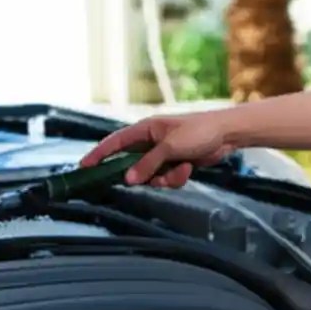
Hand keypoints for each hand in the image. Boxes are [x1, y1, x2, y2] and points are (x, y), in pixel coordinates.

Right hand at [79, 113, 235, 187]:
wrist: (226, 135)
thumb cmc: (198, 132)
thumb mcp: (170, 147)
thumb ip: (148, 164)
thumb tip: (128, 179)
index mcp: (146, 130)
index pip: (116, 142)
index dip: (99, 154)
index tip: (84, 166)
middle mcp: (151, 142)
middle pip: (133, 165)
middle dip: (141, 175)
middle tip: (146, 179)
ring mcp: (163, 154)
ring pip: (151, 176)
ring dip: (165, 178)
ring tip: (181, 168)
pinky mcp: (175, 164)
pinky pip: (166, 179)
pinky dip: (176, 177)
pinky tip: (188, 168)